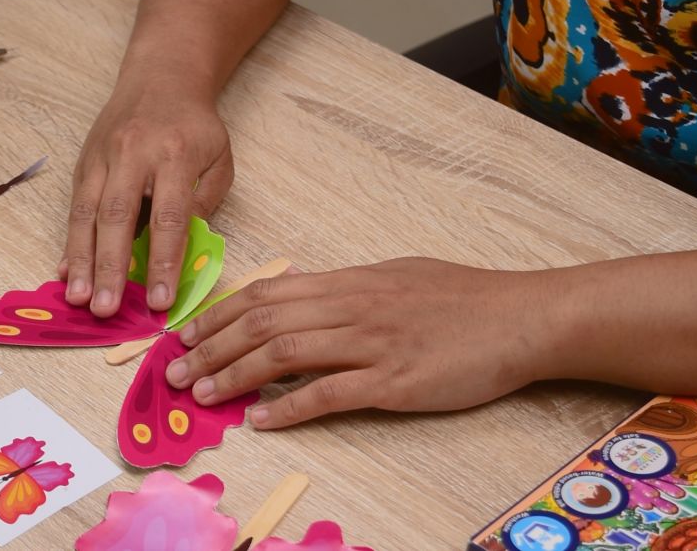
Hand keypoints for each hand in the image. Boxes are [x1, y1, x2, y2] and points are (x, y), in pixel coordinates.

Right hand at [59, 83, 233, 315]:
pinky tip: (64, 271)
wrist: (161, 77)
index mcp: (174, 156)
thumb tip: (182, 251)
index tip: (161, 300)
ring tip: (77, 298)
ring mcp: (102, 158)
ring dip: (80, 260)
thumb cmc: (195, 126)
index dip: (163, 262)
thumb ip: (204, 203)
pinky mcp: (84, 162)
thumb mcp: (219, 159)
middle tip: (105, 309)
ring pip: (86, 214)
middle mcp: (132, 155)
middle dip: (110, 268)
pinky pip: (74, 206)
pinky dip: (69, 241)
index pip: (168, 217)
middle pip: (118, 218)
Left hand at [165, 258, 562, 428]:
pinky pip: (330, 393)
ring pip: (285, 354)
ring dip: (235, 375)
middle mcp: (352, 307)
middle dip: (211, 347)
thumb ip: (344, 286)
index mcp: (350, 281)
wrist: (521, 317)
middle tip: (175, 371)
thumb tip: (297, 289)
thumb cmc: (462, 298)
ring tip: (202, 394)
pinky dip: (289, 407)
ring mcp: (373, 343)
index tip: (187, 333)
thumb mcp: (396, 275)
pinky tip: (261, 421)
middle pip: (263, 322)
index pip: (267, 292)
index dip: (220, 313)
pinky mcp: (395, 381)